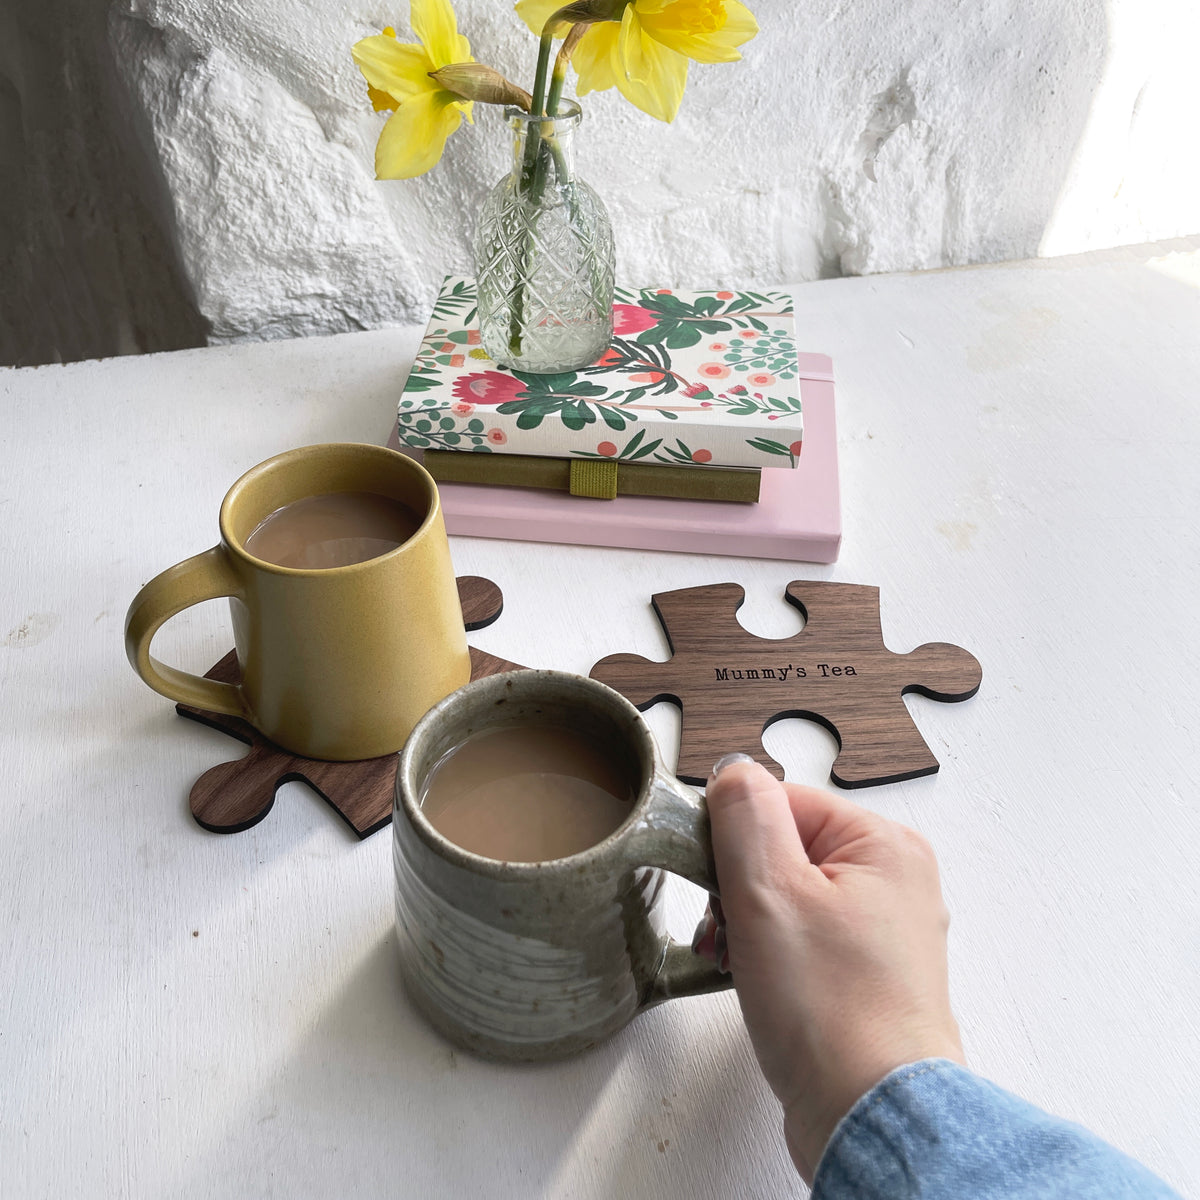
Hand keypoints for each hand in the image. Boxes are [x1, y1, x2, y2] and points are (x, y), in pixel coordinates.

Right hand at [698, 756, 964, 1181]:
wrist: (869, 1116)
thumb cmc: (831, 1011)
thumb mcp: (768, 890)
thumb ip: (745, 815)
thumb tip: (735, 772)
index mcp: (883, 845)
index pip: (778, 802)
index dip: (732, 841)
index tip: (718, 883)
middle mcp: (893, 881)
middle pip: (781, 850)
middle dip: (737, 890)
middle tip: (729, 932)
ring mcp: (883, 933)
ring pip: (786, 898)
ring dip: (746, 927)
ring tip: (739, 964)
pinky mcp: (866, 976)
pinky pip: (801, 941)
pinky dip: (770, 958)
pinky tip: (757, 985)